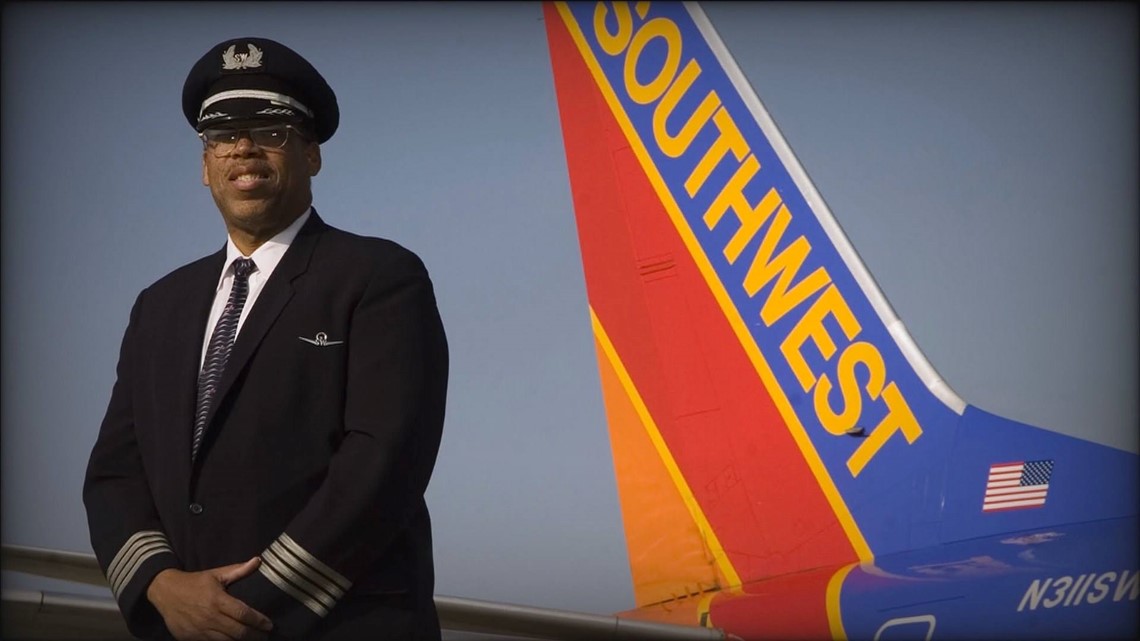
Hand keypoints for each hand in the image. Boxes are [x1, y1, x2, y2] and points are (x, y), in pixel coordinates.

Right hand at [146, 557, 273, 640]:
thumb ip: (238, 570)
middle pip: (238, 632)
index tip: (269, 625)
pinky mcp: (191, 638)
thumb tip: (258, 560)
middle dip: (255, 636)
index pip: (243, 613)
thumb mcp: (216, 574)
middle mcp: (210, 617)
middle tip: (266, 636)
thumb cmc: (194, 582)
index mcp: (217, 600)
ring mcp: (200, 630)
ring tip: (253, 640)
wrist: (165, 592)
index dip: (258, 621)